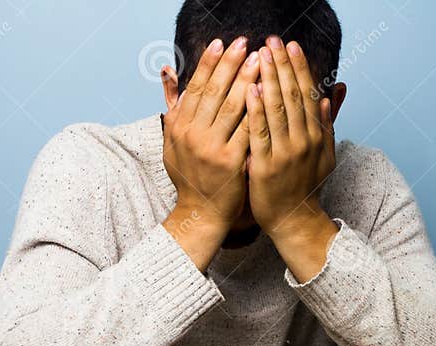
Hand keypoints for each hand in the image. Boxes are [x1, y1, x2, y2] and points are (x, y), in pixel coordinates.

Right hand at [162, 36, 259, 247]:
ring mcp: (210, 148)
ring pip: (232, 106)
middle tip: (247, 43)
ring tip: (261, 60)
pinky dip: (258, 110)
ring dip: (248, 80)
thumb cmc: (190, 174)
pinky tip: (269, 93)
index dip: (209, 63)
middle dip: (231, 64)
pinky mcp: (230, 162)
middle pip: (214, 91)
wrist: (201, 212)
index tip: (223, 43)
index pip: (195, 86)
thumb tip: (166, 69)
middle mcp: (191, 135)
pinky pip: (247, 130)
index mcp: (177, 126)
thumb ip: (173, 104)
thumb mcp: (173, 139)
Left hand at [246, 37, 338, 280]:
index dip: (298, 68)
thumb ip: (326, 124)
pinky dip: (256, 110)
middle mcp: (304, 141)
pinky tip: (250, 89)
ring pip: (277, 109)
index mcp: (316, 135)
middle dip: (281, 65)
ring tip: (258, 55)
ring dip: (268, 79)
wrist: (294, 221)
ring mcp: (285, 154)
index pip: (307, 93)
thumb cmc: (305, 187)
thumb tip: (330, 93)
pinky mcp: (266, 166)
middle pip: (292, 95)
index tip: (290, 45)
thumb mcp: (324, 155)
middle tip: (271, 41)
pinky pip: (260, 133)